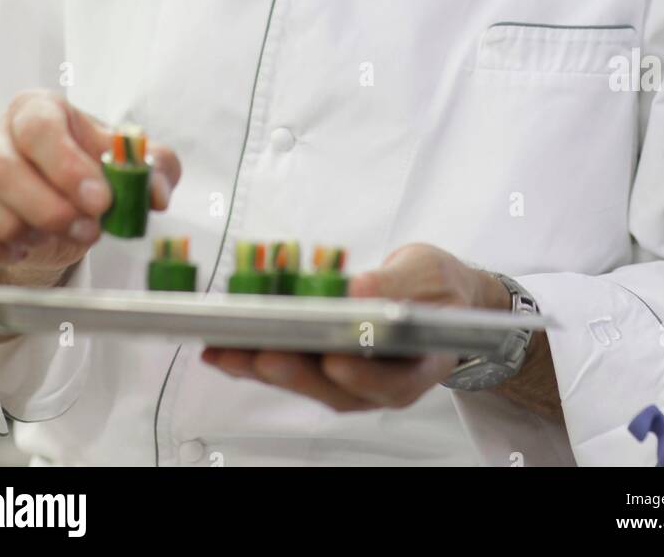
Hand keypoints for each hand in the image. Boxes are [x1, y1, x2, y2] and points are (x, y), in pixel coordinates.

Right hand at [0, 90, 179, 335]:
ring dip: (17, 229)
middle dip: (47, 208)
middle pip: (0, 167)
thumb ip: (155, 170)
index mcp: (40, 109)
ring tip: (53, 236)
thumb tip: (155, 193)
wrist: (66, 209)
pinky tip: (21, 249)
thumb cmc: (94, 175)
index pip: (40, 126)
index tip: (99, 200)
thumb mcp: (136, 165)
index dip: (67, 166)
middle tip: (87, 230)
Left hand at [201, 241, 507, 412]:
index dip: (359, 375)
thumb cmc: (437, 286)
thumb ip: (395, 284)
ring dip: (262, 367)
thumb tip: (360, 290)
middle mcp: (382, 384)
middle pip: (335, 388)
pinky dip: (258, 358)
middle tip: (259, 353)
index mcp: (420, 365)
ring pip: (306, 382)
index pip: (391, 380)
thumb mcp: (428, 274)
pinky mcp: (327, 369)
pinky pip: (292, 368)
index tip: (332, 358)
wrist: (438, 297)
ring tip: (225, 349)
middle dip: (293, 370)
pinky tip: (226, 347)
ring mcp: (352, 381)